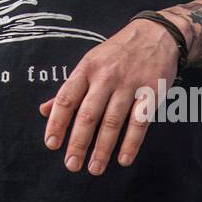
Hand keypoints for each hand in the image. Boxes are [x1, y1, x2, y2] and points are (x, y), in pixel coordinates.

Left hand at [38, 15, 183, 172]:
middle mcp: (106, 77)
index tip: (51, 144)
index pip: (67, 98)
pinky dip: (131, 143)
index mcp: (87, 69)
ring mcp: (129, 85)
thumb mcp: (89, 63)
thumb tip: (43, 110)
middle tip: (71, 165)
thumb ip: (69, 89)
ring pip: (113, 121)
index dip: (57, 122)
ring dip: (103, 148)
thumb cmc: (117, 52)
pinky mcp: (151, 92)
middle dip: (78, 142)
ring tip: (94, 168)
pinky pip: (140, 122)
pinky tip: (123, 159)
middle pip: (88, 114)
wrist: (157, 34)